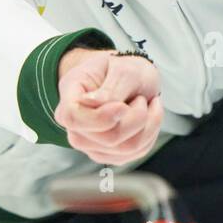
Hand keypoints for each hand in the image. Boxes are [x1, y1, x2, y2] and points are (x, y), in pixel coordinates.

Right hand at [55, 48, 163, 165]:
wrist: (131, 78)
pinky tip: (149, 115)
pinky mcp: (111, 154)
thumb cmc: (123, 69)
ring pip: (126, 148)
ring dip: (148, 123)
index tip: (122, 106)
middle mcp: (76, 127)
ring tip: (144, 103)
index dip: (100, 117)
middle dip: (135, 117)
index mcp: (70, 98)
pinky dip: (151, 132)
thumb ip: (111, 88)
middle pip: (106, 138)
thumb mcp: (123, 68)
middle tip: (141, 98)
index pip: (72, 118)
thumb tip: (94, 104)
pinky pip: (137, 152)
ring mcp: (91, 145)